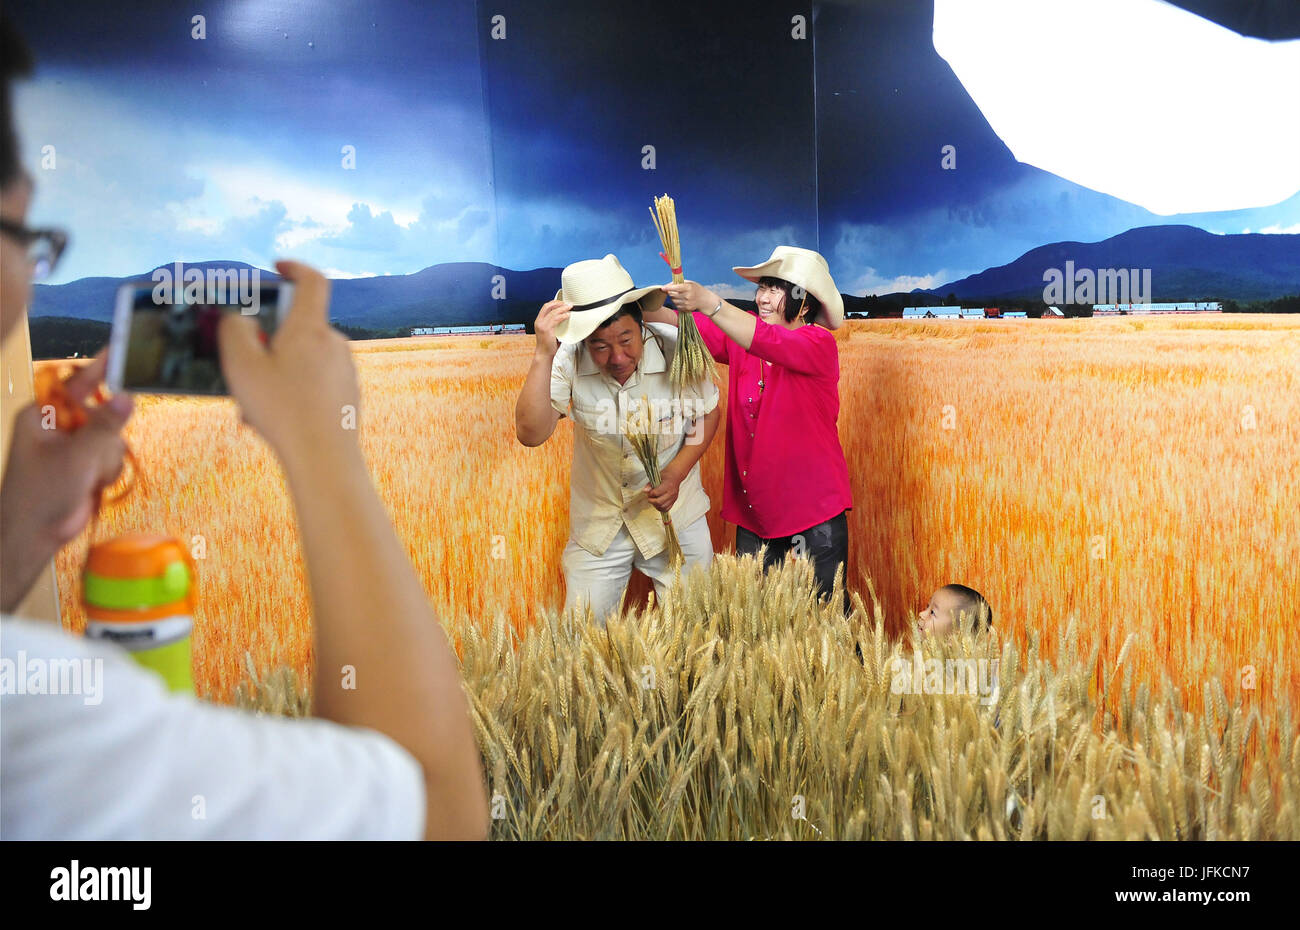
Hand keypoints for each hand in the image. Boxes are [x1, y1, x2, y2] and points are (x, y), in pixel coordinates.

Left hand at [0, 352, 132, 611]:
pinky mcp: (83, 465)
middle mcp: (56, 426)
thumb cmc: (43, 494)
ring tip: (89, 477)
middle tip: (96, 455)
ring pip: (111, 436)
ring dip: (106, 459)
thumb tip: (128, 396)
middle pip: (101, 412)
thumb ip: (105, 425)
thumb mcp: (76, 457)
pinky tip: (93, 484)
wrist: (33, 537)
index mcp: (41, 415)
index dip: (99, 370)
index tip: (121, 353)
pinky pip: (110, 455)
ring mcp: (71, 446)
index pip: (75, 384)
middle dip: (105, 436)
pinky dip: (107, 470)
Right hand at [218, 260, 359, 467]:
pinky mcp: (348, 394)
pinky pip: (315, 382)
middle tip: (244, 369)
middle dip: (268, 344)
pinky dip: (293, 392)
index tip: (278, 267)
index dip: (295, 268)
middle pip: (298, 328)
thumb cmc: (282, 410)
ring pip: (303, 360)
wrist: (325, 458)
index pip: (312, 281)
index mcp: (311, 329)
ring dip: (276, 374)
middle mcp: (334, 343)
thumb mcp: (242, 366)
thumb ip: (235, 331)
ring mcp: (345, 370)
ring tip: (254, 407)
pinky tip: (275, 421)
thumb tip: (241, 318)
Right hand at [533, 300, 570, 356]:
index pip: (545, 307)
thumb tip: (564, 319)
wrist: (544, 354)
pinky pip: (556, 319)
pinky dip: (563, 316)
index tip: (562, 303)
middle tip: (567, 304)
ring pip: (553, 312)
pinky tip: (568, 315)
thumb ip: (554, 325)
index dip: (554, 303)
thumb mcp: (550, 332)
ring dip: (563, 308)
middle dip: (558, 303)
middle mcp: (539, 322)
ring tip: (570, 307)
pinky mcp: (547, 330)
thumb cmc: (548, 345)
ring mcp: (542, 325)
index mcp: (539, 321)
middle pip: (548, 306)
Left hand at [645, 465, 682, 512]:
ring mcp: (673, 498)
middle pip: (659, 502)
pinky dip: (661, 508)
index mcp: (667, 485)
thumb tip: (645, 491)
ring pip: (663, 507)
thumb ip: (650, 484)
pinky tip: (658, 504)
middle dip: (652, 501)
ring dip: (656, 505)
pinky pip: (667, 508)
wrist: (676, 475)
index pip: (656, 493)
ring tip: (654, 501)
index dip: (650, 494)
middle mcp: (671, 493)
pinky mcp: (674, 501)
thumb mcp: (657, 477)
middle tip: (650, 498)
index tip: (649, 492)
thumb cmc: (667, 475)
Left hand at [660, 281, 717, 313]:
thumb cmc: (696, 289)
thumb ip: (679, 283)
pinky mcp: (686, 308)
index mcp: (688, 287)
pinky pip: (676, 305)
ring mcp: (686, 303)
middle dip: (671, 292)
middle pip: (672, 294)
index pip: (675, 288)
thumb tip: (668, 285)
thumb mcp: (690, 283)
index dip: (668, 288)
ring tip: (681, 295)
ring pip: (673, 300)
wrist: (705, 300)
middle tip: (675, 290)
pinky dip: (677, 303)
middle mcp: (687, 296)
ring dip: (674, 298)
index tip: (662, 288)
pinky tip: (683, 300)